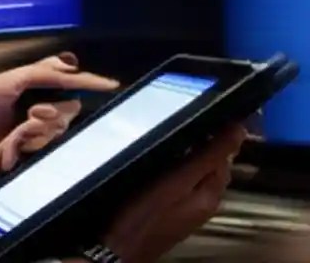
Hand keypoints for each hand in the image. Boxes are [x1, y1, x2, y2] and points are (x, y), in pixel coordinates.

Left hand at [0, 53, 118, 171]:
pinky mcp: (17, 161)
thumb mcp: (19, 78)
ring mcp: (27, 143)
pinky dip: (25, 142)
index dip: (88, 90)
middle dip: (57, 114)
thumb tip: (76, 65)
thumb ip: (49, 72)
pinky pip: (35, 154)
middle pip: (67, 119)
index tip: (113, 85)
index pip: (70, 98)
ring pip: (54, 137)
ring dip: (40, 129)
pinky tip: (11, 138)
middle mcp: (36, 122)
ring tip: (23, 122)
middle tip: (36, 110)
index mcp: (38, 101)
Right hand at [101, 124, 246, 262]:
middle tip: (177, 118)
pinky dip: (171, 165)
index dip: (218, 129)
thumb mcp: (178, 180)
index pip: (226, 153)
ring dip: (183, 151)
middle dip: (199, 140)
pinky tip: (155, 157)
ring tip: (164, 132)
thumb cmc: (144, 213)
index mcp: (211, 193)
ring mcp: (186, 205)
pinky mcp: (168, 207)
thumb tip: (237, 130)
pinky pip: (177, 179)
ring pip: (192, 169)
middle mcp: (203, 200)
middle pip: (209, 161)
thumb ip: (208, 157)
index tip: (203, 107)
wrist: (116, 246)